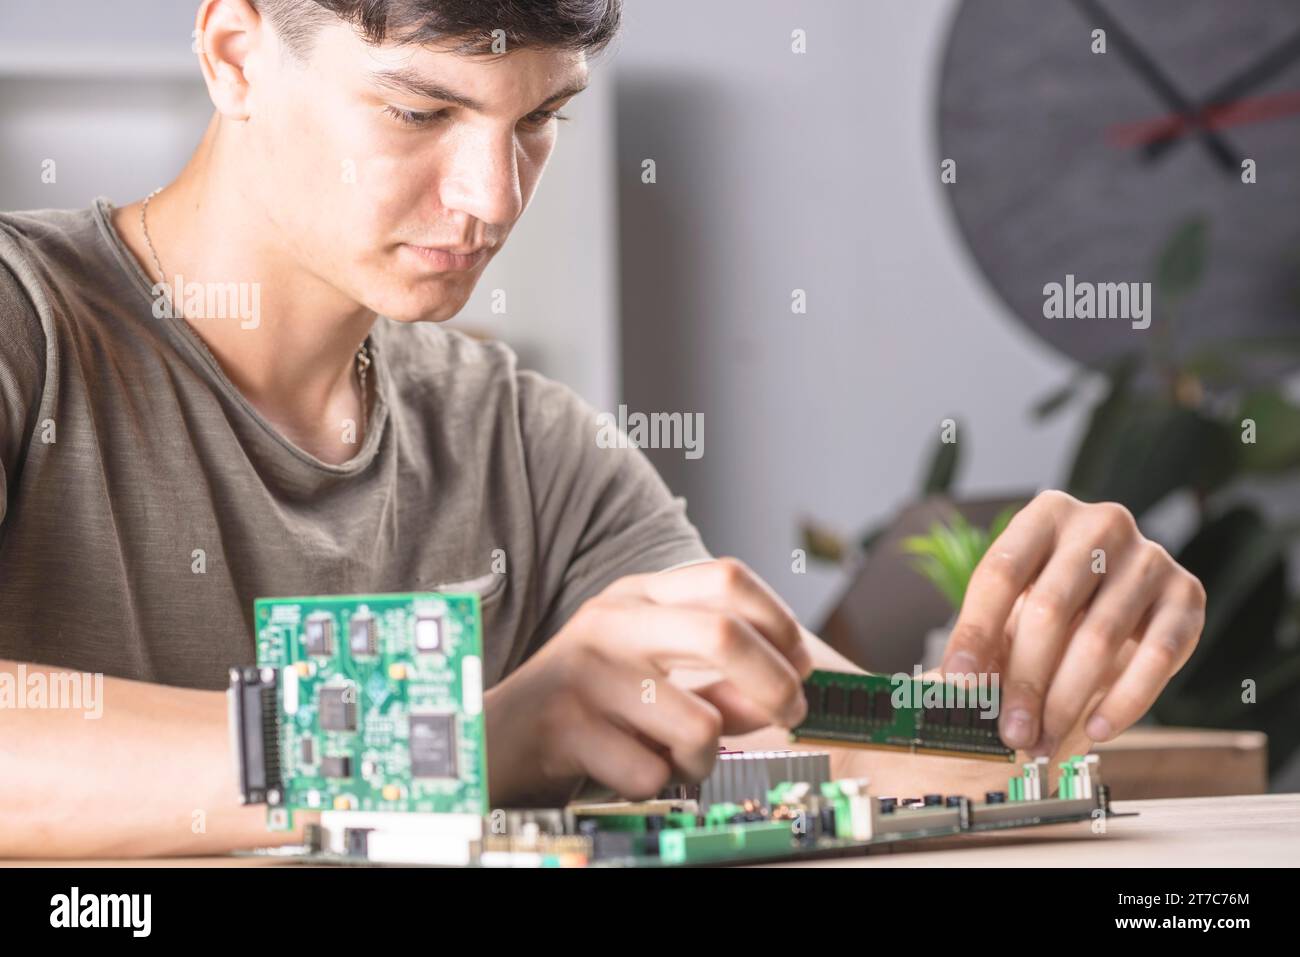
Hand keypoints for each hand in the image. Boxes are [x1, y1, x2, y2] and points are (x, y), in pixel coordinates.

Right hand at [484, 558, 812, 804]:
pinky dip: (653, 783)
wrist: (494, 737)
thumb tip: (781, 698)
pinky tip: (624, 766)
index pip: (727, 578)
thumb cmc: (589, 703)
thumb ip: (715, 679)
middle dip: (775, 683)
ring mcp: (586, 671)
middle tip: (792, 714)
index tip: (801, 665)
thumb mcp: (652, 673)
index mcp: (639, 596)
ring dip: (702, 759)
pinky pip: (651, 773)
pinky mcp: (565, 725)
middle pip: (723, 634)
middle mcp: (613, 621)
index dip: (780, 622)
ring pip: (698, 725)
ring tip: (672, 756)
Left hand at [941, 490, 1205, 759]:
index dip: (976, 632)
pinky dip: (1124, 701)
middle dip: (1024, 681)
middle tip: (1010, 731)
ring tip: (1043, 739)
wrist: (1124, 588)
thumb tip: (959, 689)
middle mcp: (1101, 524)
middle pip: (1049, 609)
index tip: (960, 684)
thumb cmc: (1055, 597)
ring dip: (1067, 700)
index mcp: (1046, 513)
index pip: (1001, 573)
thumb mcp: (1015, 602)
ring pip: (1099, 638)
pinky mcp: (1187, 593)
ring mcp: (1149, 557)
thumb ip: (989, 637)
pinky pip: (1156, 656)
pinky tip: (1096, 729)